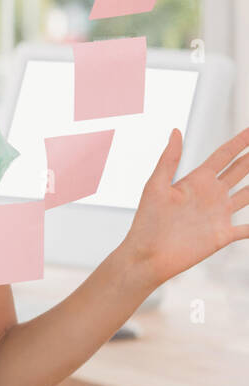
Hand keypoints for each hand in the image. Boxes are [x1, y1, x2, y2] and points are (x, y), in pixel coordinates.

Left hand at [123, 125, 248, 287]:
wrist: (148, 255)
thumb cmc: (147, 221)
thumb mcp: (156, 186)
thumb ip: (169, 159)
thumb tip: (175, 131)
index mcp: (196, 180)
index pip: (223, 155)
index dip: (239, 142)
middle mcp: (211, 195)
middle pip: (240, 170)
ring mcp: (219, 214)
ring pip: (248, 194)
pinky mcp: (223, 235)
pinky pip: (248, 228)